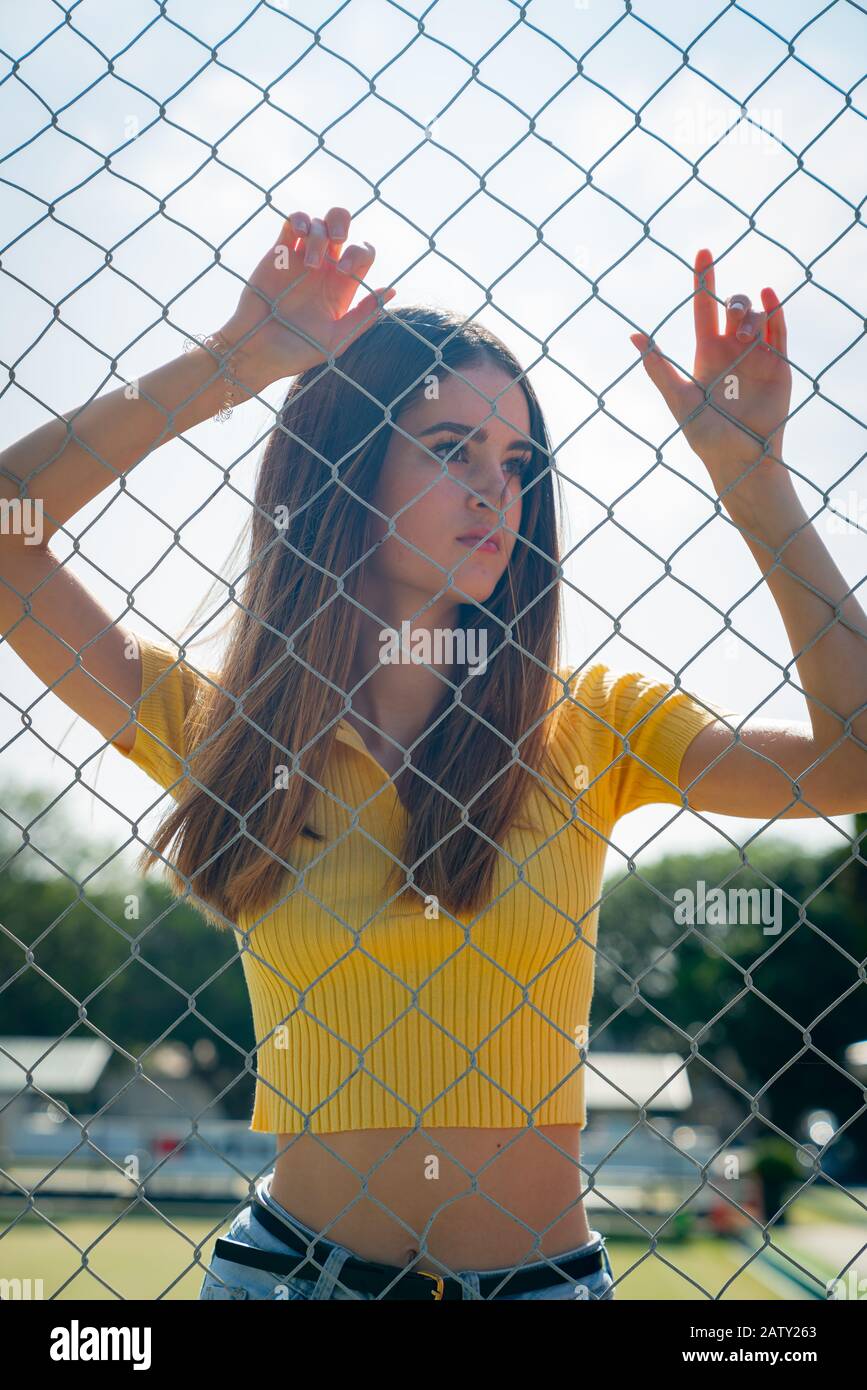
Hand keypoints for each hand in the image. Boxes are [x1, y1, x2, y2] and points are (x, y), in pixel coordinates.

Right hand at [220, 206, 396, 379]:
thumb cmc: (296, 353)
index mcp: (341, 287)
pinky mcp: (278, 254)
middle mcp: (323, 269)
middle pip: (340, 226)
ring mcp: (300, 259)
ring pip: (317, 223)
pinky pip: (291, 223)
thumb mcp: (335, 340)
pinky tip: (299, 234)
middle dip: (341, 223)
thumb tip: (391, 291)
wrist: (256, 351)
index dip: (360, 253)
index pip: (362, 253)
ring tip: (310, 263)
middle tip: (337, 240)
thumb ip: (362, 317)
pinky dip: (298, 219)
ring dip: (319, 234)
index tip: (344, 272)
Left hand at [630, 248, 792, 515]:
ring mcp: (757, 356)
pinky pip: (780, 331)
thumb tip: (633, 336)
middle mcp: (732, 350)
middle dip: (733, 303)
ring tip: (747, 334)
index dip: (704, 279)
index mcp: (706, 353)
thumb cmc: (704, 435)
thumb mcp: (679, 399)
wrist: (739, 458)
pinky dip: (776, 312)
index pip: (704, 307)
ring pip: (757, 317)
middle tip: (732, 316)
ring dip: (752, 314)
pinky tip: (770, 297)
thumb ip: (658, 368)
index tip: (703, 251)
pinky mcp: (779, 365)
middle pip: (734, 308)